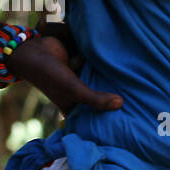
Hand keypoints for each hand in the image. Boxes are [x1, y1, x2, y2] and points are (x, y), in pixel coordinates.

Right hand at [6, 35, 122, 115]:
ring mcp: (81, 76)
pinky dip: (104, 61)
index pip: (96, 116)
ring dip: (110, 75)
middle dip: (114, 94)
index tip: (130, 120)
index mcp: (74, 106)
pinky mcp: (82, 60)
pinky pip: (98, 63)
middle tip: (138, 97)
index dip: (110, 118)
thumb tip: (121, 104)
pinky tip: (120, 61)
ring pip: (102, 78)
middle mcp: (79, 92)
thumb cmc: (49, 75)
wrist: (31, 50)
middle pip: (102, 96)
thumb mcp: (72, 89)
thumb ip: (95, 99)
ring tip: (133, 76)